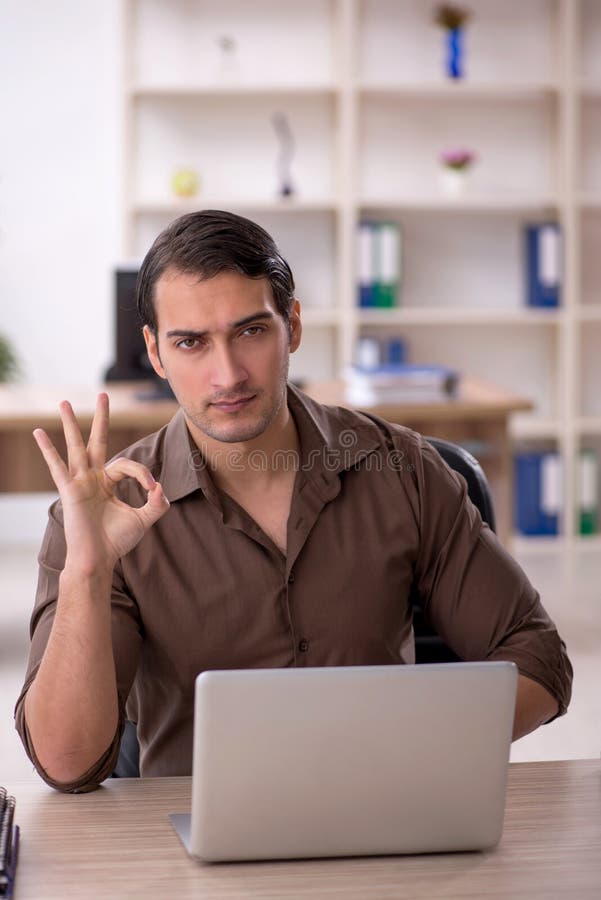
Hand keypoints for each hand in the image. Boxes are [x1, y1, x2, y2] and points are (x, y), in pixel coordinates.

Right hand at [33, 393, 169, 575]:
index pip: (128, 465)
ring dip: (70, 424)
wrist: (98, 560)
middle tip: (103, 395)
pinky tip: (39, 433)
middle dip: (101, 419)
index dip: (143, 474)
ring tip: (64, 402)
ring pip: (76, 447)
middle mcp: (93, 478)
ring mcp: (80, 482)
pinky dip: (48, 450)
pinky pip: (58, 467)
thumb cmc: (116, 542)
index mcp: (109, 482)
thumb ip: (157, 503)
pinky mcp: (69, 490)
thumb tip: (161, 488)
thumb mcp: (144, 520)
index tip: (152, 490)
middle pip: (97, 441)